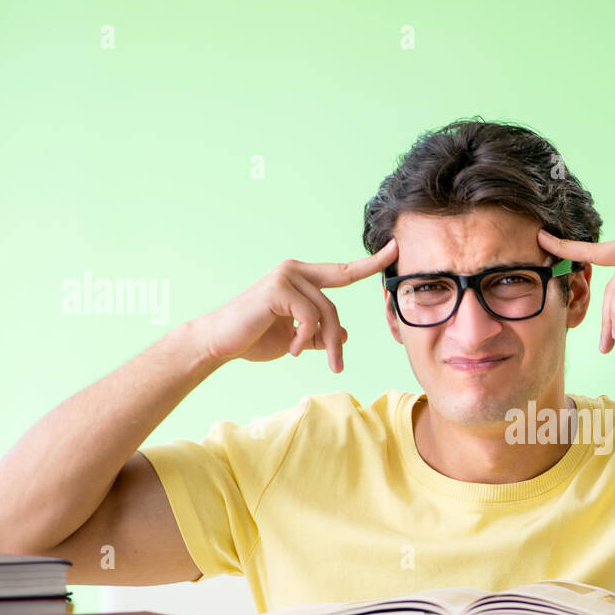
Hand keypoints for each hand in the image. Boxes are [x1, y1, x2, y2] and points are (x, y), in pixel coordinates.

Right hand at [194, 239, 397, 371]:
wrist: (220, 342)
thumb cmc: (255, 337)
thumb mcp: (296, 337)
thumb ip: (319, 333)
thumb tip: (343, 334)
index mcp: (301, 278)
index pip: (342, 271)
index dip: (370, 263)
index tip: (395, 249)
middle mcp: (295, 270)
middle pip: (335, 303)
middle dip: (336, 337)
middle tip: (337, 365)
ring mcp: (285, 276)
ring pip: (325, 312)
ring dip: (323, 343)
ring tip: (305, 357)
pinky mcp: (278, 288)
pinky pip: (309, 316)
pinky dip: (304, 338)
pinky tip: (292, 349)